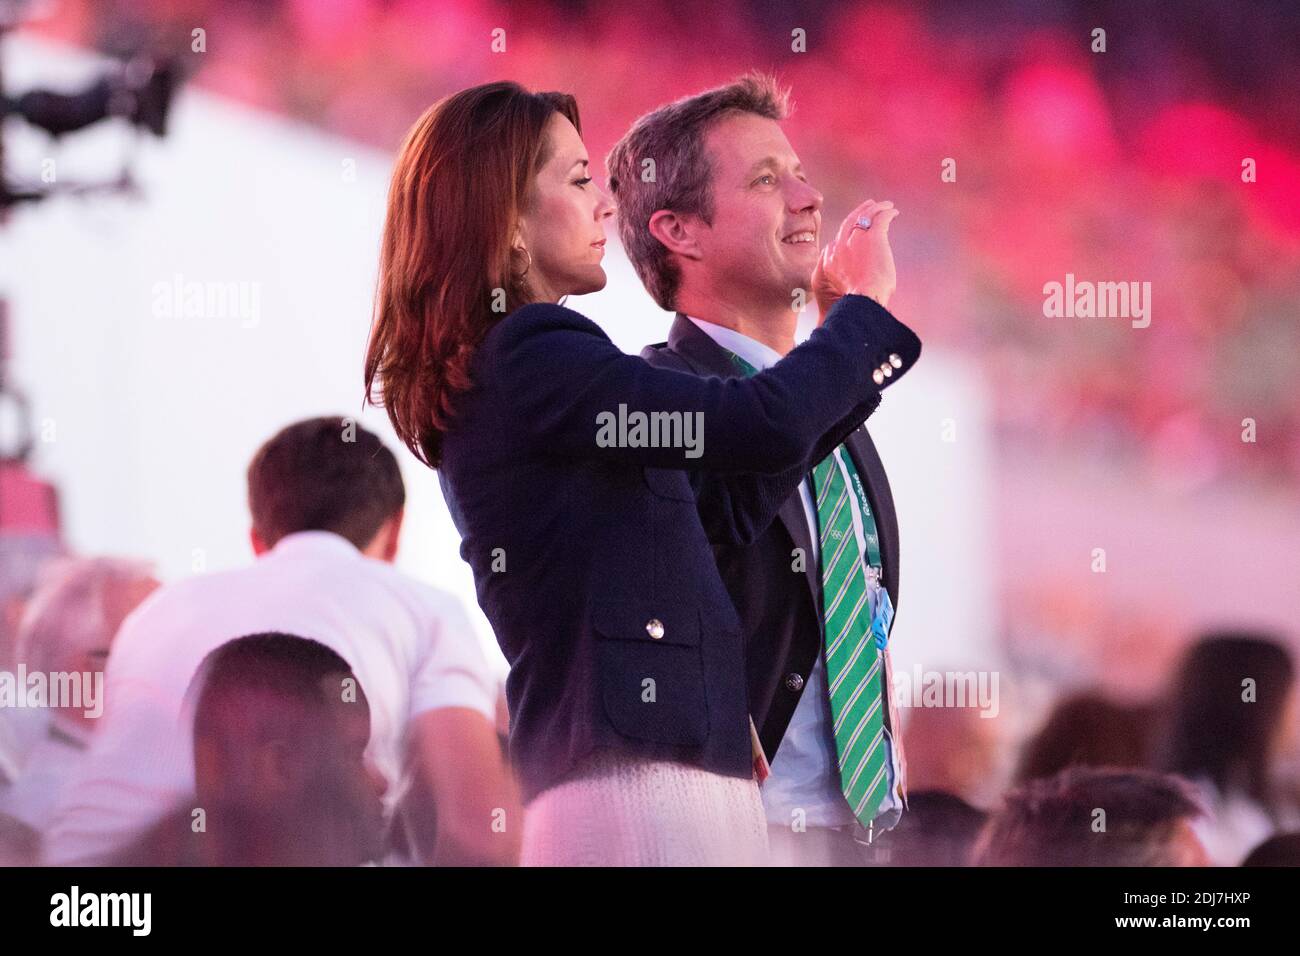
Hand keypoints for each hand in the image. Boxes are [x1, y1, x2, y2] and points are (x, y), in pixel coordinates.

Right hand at [813, 199, 899, 320]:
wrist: (863, 299)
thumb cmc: (859, 302)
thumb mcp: (845, 291)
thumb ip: (846, 281)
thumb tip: (857, 281)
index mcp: (831, 260)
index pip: (836, 241)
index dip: (847, 234)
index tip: (856, 231)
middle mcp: (840, 247)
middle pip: (849, 222)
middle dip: (859, 212)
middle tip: (868, 205)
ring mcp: (855, 240)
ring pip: (865, 216)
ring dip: (876, 208)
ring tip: (886, 205)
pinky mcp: (872, 237)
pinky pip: (880, 219)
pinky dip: (887, 213)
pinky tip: (894, 212)